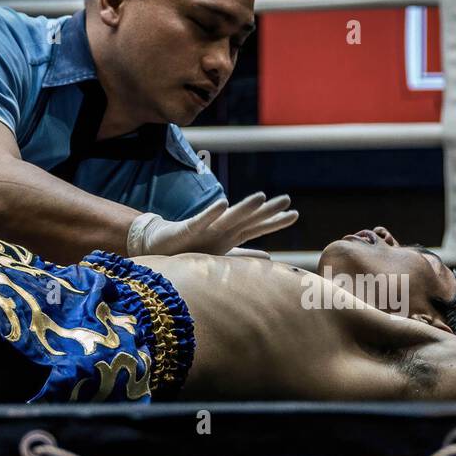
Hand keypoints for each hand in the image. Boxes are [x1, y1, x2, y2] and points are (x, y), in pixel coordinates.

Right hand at [126, 193, 296, 256]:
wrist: (160, 246)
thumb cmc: (192, 249)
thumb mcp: (222, 255)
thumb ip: (245, 255)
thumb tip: (269, 258)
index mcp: (231, 235)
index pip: (258, 227)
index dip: (275, 222)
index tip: (295, 215)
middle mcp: (222, 228)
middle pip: (248, 219)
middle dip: (267, 210)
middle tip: (287, 200)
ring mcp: (206, 227)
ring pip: (229, 217)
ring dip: (244, 207)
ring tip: (261, 197)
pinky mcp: (188, 229)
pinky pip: (201, 220)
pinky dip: (212, 213)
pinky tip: (222, 202)